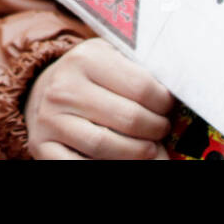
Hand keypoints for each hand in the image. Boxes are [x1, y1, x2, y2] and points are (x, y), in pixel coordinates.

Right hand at [24, 38, 174, 158]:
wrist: (45, 90)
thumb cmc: (91, 76)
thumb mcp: (111, 58)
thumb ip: (139, 70)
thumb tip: (180, 94)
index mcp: (85, 58)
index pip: (142, 87)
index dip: (164, 103)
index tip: (167, 106)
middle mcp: (63, 87)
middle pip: (129, 118)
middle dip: (155, 129)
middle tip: (160, 129)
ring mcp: (49, 118)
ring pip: (105, 145)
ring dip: (138, 152)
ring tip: (148, 147)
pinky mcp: (43, 146)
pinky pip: (79, 164)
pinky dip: (108, 165)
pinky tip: (122, 158)